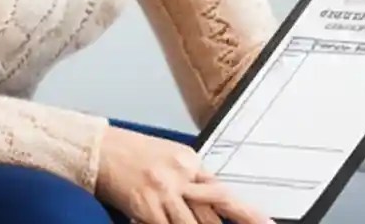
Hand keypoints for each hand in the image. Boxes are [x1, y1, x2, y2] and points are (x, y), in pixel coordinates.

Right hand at [95, 126, 270, 223]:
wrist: (98, 148)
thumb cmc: (129, 152)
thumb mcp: (167, 158)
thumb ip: (189, 179)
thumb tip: (206, 202)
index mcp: (189, 162)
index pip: (222, 192)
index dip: (246, 212)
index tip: (265, 223)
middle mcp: (181, 175)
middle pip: (215, 209)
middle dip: (239, 222)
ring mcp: (164, 192)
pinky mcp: (146, 206)